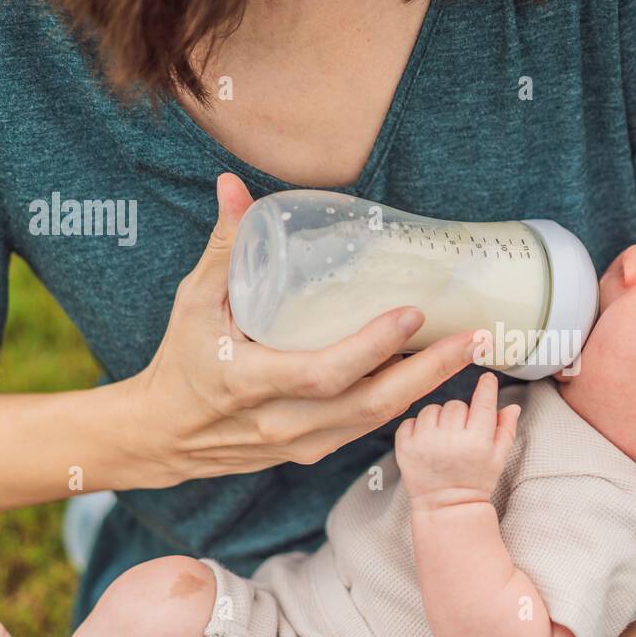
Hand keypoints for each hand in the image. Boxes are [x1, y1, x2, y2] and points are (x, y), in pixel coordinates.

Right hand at [117, 173, 475, 488]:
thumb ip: (224, 246)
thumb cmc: (181, 361)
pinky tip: (432, 373)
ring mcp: (301, 443)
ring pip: (375, 420)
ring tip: (468, 351)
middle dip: (427, 373)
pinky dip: (403, 400)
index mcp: (248, 382)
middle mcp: (281, 423)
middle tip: (473, 339)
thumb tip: (233, 186)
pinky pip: (367, 427)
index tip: (413, 314)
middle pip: (368, 405)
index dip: (370, 347)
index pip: (322, 372)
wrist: (162, 434)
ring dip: (426, 386)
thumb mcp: (194, 301)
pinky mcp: (312, 450)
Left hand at [394, 371, 519, 511]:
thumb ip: (505, 430)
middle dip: (460, 414)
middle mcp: (451, 441)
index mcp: (477, 442)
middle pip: (456, 404)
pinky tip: (426, 442)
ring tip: (442, 438)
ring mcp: (425, 444)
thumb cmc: (476, 480)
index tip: (486, 378)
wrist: (446, 506)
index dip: (486, 386)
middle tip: (461, 432)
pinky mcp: (404, 448)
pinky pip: (410, 420)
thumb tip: (512, 406)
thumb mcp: (498, 458)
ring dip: (438, 419)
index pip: (483, 402)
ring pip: (432, 409)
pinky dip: (417, 427)